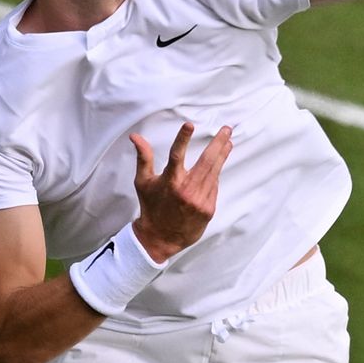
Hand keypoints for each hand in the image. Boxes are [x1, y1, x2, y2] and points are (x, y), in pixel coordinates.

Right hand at [129, 122, 231, 262]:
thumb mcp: (143, 182)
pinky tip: (216, 168)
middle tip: (227, 129)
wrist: (160, 238)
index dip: (183, 139)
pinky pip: (214, 187)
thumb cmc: (151, 206)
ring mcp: (199, 200)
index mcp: (169, 181)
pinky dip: (214, 176)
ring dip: (222, 155)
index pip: (176, 155)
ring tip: (228, 142)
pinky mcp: (208, 209)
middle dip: (218, 143)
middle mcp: (186, 190)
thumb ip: (143, 157)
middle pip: (207, 161)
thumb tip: (135, 136)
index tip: (189, 125)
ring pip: (214, 172)